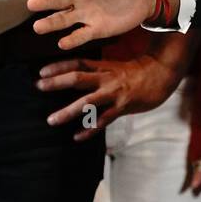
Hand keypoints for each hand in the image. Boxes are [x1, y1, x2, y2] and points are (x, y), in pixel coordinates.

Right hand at [28, 0, 157, 49]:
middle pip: (57, 0)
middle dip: (44, 2)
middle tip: (32, 4)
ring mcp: (85, 12)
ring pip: (64, 19)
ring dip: (51, 24)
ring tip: (38, 28)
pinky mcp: (96, 28)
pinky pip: (82, 34)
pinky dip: (72, 39)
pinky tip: (63, 42)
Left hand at [36, 53, 182, 140]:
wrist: (162, 76)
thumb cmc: (138, 71)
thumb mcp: (117, 66)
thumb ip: (98, 71)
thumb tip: (78, 74)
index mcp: (104, 66)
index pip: (78, 63)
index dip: (59, 66)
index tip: (41, 71)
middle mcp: (107, 78)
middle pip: (78, 78)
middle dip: (57, 82)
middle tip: (39, 86)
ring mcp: (114, 93)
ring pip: (87, 102)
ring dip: (68, 111)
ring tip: (51, 120)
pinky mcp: (122, 107)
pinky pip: (103, 120)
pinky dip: (89, 129)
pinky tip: (76, 137)